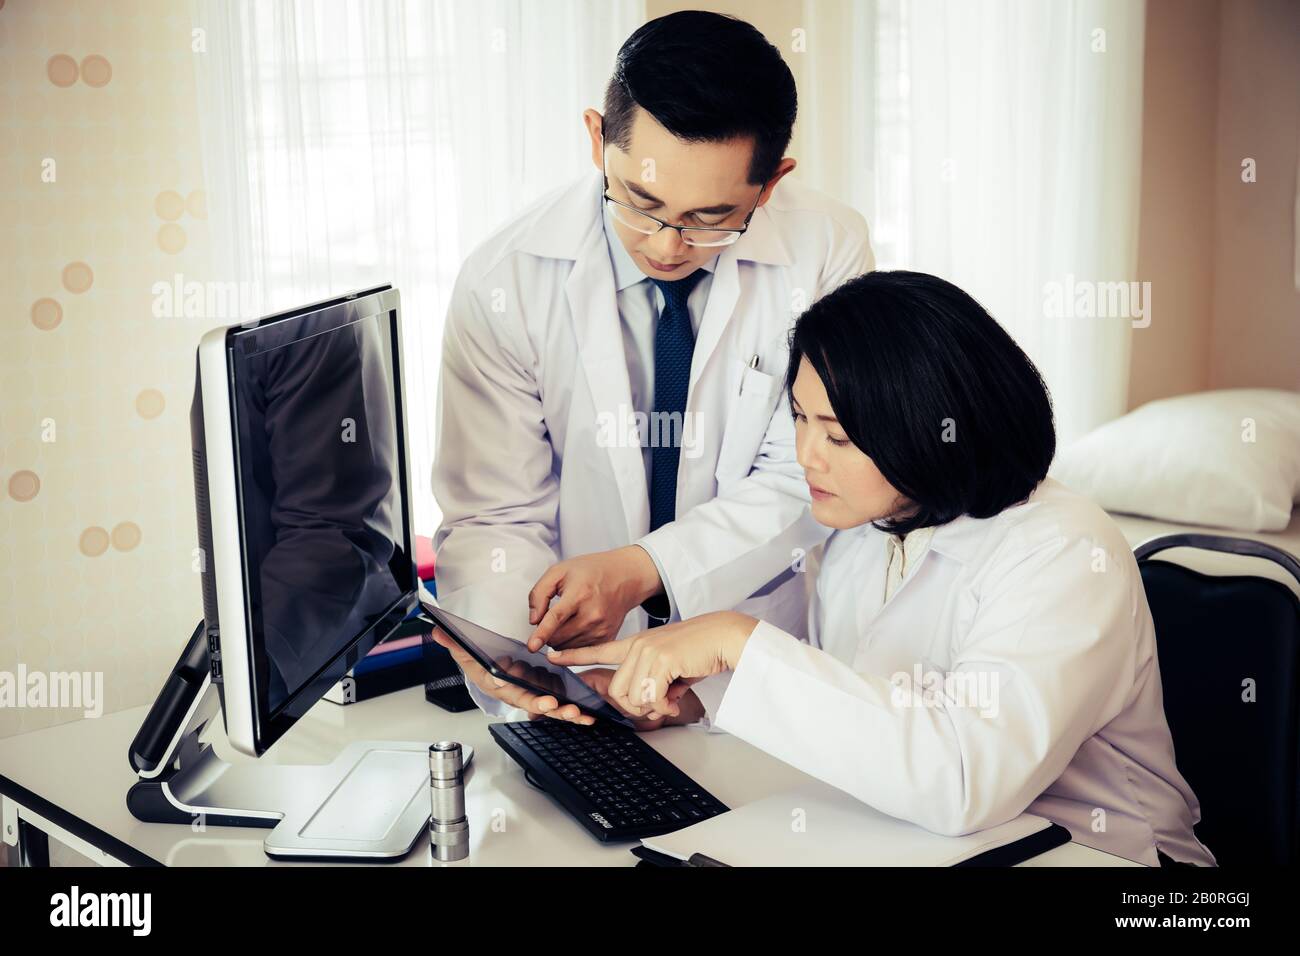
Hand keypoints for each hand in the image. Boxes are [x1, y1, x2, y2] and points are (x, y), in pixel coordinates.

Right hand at [430, 629, 592, 723]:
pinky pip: (558, 699)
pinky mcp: (541, 687)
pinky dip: (572, 705)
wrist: (482, 663)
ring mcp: (530, 691)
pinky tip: (590, 710)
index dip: (533, 700)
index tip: (548, 702)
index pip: (518, 695)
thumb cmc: (475, 659)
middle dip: (557, 711)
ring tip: (586, 716)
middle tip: (574, 713)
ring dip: (568, 713)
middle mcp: (517, 693)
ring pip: (551, 706)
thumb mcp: (464, 650)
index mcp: (501, 686)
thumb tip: (439, 632)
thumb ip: (454, 642)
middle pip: (539, 705)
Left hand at [526, 545, 663, 651]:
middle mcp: (593, 615)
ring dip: (559, 638)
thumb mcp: (560, 571)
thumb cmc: (592, 571)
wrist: (625, 577)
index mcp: (580, 594)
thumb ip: (539, 592)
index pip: (556, 617)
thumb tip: (533, 620)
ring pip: (566, 647)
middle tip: (553, 615)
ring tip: (568, 618)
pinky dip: (571, 642)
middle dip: (547, 632)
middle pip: (558, 637)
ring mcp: (601, 629)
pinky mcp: (607, 638)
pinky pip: (579, 651)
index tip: (531, 646)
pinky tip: (576, 626)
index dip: (542, 633)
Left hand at [546, 612, 758, 719]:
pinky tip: (675, 702)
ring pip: (631, 696)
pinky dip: (663, 706)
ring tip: (669, 704)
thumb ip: (656, 685)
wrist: (725, 637)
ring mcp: (647, 651)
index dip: (574, 656)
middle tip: (657, 708)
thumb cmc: (702, 652)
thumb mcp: (672, 670)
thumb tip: (651, 708)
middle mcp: (638, 646)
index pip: (599, 649)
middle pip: (616, 691)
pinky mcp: (660, 660)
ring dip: (650, 709)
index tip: (552, 657)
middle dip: (634, 709)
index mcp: (637, 644)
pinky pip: (650, 696)